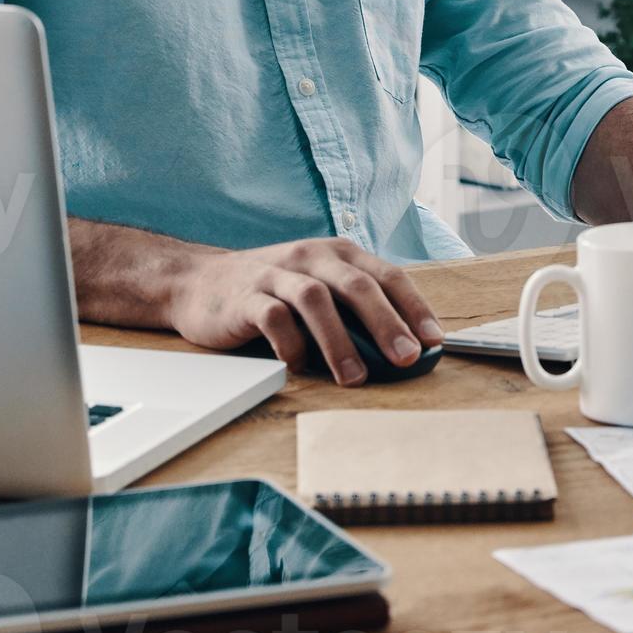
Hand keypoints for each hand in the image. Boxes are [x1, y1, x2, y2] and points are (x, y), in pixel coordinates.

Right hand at [162, 236, 443, 385]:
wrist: (198, 282)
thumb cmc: (272, 292)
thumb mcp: (318, 288)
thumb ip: (353, 310)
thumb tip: (402, 351)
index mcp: (337, 254)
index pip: (386, 275)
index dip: (413, 307)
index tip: (434, 340)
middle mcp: (311, 256)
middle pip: (357, 285)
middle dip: (386, 323)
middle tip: (406, 358)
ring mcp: (277, 273)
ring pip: (316, 300)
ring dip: (340, 341)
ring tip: (356, 378)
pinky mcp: (246, 296)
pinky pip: (273, 317)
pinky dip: (291, 343)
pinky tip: (300, 367)